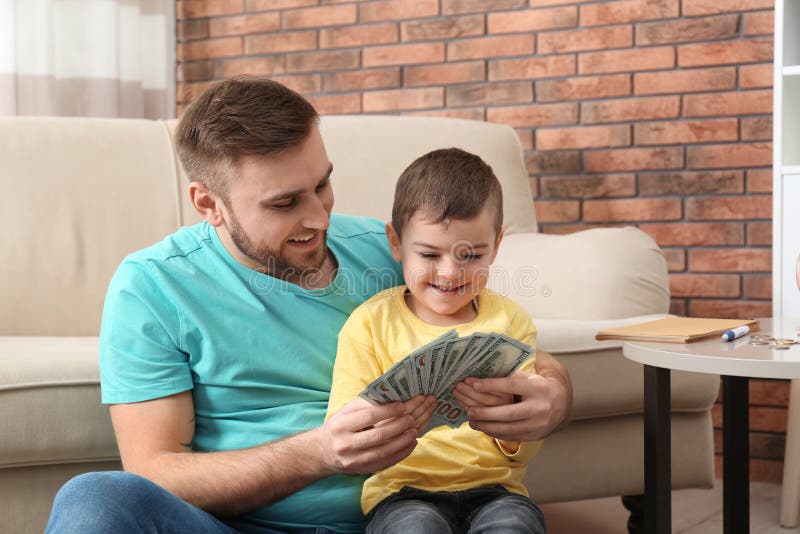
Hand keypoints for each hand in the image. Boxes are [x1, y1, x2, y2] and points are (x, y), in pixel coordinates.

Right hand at [319, 395, 435, 474]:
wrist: (323, 452)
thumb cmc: (339, 426)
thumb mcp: (346, 412)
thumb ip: (365, 404)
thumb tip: (391, 395)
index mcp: (341, 425)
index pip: (368, 417)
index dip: (388, 411)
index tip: (402, 405)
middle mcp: (345, 445)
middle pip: (378, 435)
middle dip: (399, 426)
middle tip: (412, 418)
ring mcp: (354, 461)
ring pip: (384, 451)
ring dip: (403, 440)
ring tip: (415, 430)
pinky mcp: (362, 471)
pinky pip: (386, 462)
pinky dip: (401, 453)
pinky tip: (410, 444)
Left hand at [453, 370, 565, 442]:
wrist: (560, 403)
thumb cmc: (537, 386)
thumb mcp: (528, 377)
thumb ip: (510, 376)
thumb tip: (484, 376)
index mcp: (537, 388)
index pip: (511, 386)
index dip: (492, 385)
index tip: (474, 384)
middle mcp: (540, 407)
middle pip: (509, 413)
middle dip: (486, 413)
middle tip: (469, 410)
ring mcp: (539, 424)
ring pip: (509, 428)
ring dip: (487, 426)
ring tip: (472, 421)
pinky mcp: (535, 435)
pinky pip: (512, 436)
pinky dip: (496, 433)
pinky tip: (485, 428)